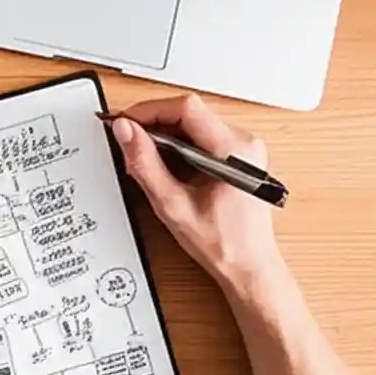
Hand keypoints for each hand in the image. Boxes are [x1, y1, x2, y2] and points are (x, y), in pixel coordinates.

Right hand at [110, 94, 282, 286]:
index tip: (126, 122)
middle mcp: (244, 142)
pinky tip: (164, 162)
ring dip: (164, 134)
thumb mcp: (173, 205)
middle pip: (189, 112)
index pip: (186, 108)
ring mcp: (244, 147)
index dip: (149, 110)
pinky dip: (178, 143)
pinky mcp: (238, 155)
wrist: (250, 266)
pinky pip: (203, 135)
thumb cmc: (224, 244)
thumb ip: (146, 164)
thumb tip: (126, 132)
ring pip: (194, 122)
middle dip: (154, 123)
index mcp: (233, 150)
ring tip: (143, 156)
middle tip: (128, 141)